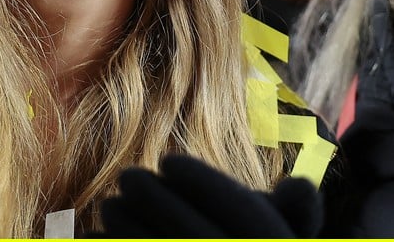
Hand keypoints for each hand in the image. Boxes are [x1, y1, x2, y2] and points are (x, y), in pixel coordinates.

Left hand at [95, 154, 324, 237]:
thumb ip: (299, 218)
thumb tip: (301, 184)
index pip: (247, 217)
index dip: (206, 183)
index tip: (171, 160)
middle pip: (196, 238)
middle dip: (157, 200)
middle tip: (127, 176)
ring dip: (127, 232)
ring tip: (108, 207)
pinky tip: (92, 240)